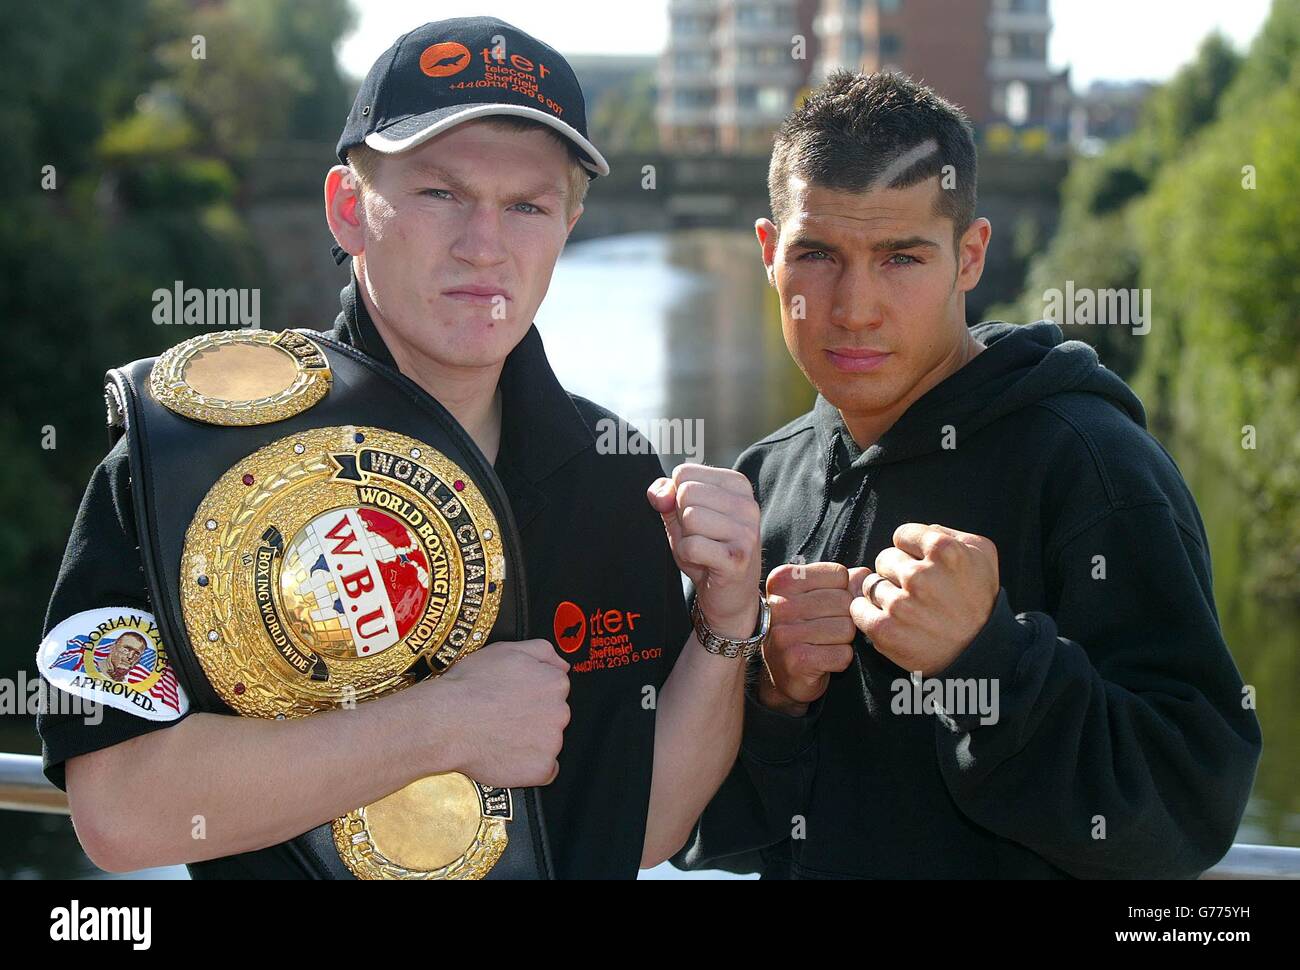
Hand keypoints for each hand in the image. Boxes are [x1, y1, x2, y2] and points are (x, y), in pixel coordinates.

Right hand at [427, 639, 570, 787]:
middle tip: (503, 717)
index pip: (554, 689)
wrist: (446, 720)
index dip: (531, 693)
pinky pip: (544, 770)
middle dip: (533, 717)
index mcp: (555, 683)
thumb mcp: (507, 649)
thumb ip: (542, 651)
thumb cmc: (471, 684)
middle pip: (553, 716)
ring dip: (531, 741)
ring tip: (500, 736)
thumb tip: (562, 665)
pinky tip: (507, 756)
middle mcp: (560, 712)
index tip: (513, 697)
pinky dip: (528, 766)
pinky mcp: (540, 769)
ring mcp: (552, 743)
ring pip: (548, 742)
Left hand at [647, 463, 761, 638]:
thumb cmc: (707, 550)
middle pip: (686, 492)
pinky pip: (692, 545)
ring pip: (690, 517)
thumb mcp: (681, 518)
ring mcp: (746, 531)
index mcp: (737, 485)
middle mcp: (747, 504)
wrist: (729, 595)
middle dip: (681, 519)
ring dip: (686, 538)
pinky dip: (688, 555)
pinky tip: (704, 562)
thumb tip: (661, 493)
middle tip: (699, 537)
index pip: (684, 472)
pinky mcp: (737, 557)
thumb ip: (666, 496)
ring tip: (703, 549)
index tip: (696, 519)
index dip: (677, 499)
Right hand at [758, 562, 861, 714]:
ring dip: (843, 640)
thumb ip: (845, 581)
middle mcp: (779, 604)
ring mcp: (785, 633)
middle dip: (844, 618)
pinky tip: (823, 660)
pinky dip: (840, 660)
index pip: (838, 574)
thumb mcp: (818, 595)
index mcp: (783, 580)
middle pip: (845, 601)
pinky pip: (843, 654)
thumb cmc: (804, 628)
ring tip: (823, 644)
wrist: (784, 673)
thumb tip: (867, 578)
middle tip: (824, 629)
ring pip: (847, 628)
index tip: (823, 606)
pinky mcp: (797, 661)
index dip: (841, 592)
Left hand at [849, 524, 999, 676]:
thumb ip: (948, 532)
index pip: (901, 535)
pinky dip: (866, 613)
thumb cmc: (979, 598)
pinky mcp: (885, 630)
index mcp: (944, 550)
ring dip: (884, 594)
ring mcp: (901, 605)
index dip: (911, 550)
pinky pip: (858, 608)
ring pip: (870, 584)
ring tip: (907, 608)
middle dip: (896, 572)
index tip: (923, 565)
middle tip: (917, 590)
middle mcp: (920, 576)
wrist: (980, 650)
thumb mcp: (981, 553)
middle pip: (884, 558)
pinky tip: (888, 619)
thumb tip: (919, 531)